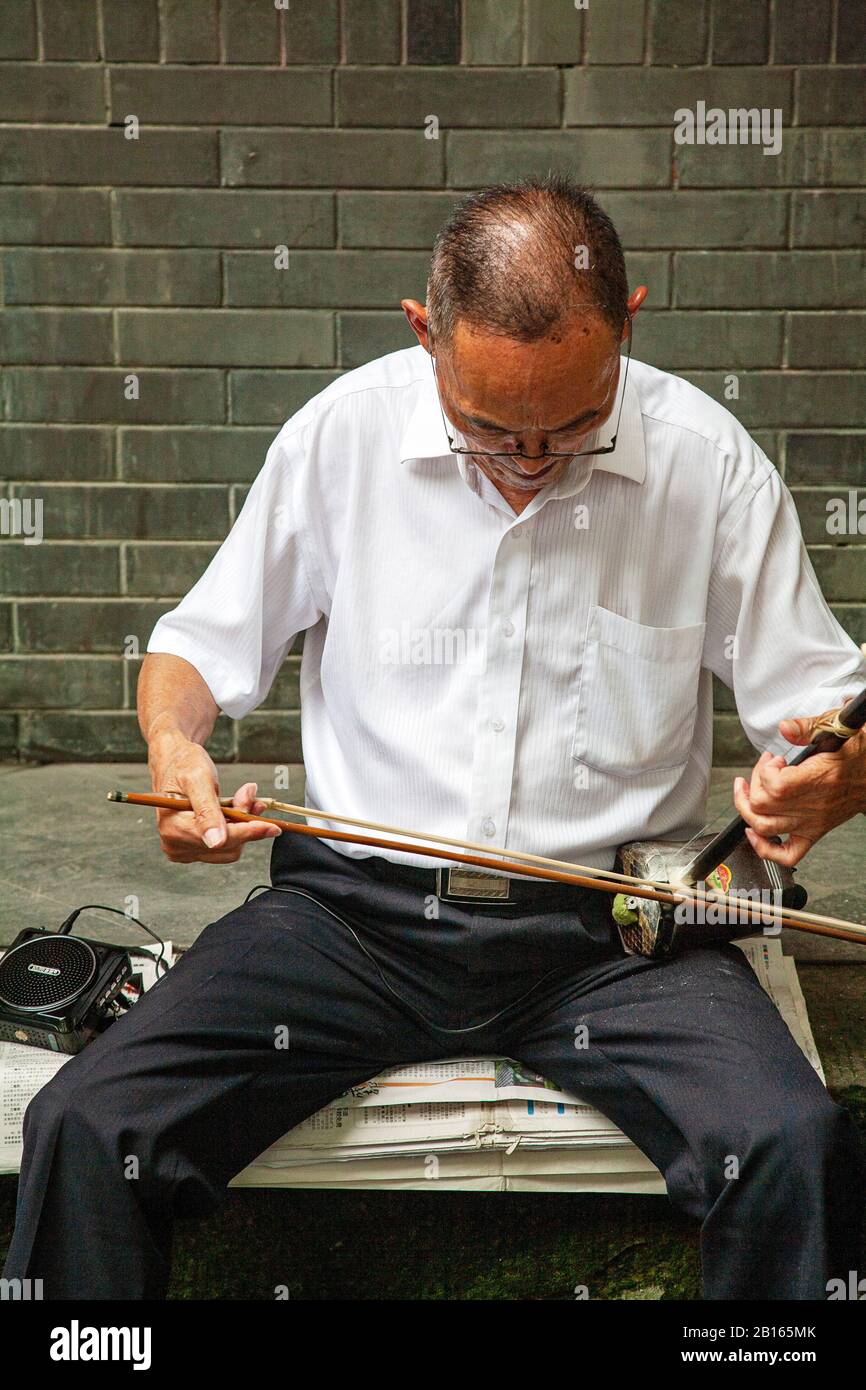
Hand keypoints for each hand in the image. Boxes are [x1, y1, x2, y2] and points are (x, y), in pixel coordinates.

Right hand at [147, 731, 281, 862]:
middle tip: (249, 793)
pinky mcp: (195, 848)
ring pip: (230, 848)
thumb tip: (216, 842)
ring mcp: (184, 849)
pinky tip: (237, 807)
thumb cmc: (183, 764)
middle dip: (245, 821)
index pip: (219, 840)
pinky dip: (238, 827)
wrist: (176, 761)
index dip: (248, 832)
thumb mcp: (198, 780)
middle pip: (227, 846)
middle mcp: (175, 844)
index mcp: (172, 829)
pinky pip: (226, 845)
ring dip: (243, 824)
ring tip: (243, 796)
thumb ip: (207, 810)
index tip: (273, 827)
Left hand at [732, 705, 865, 866]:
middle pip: (763, 806)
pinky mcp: (814, 832)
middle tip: (763, 769)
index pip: (776, 787)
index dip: (765, 771)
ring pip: (765, 827)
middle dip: (752, 783)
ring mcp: (812, 822)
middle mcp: (814, 805)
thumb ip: (808, 727)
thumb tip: (785, 728)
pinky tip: (755, 833)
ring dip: (746, 809)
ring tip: (747, 792)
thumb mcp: (838, 728)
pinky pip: (787, 854)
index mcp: (820, 779)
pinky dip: (765, 849)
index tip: (773, 759)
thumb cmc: (860, 753)